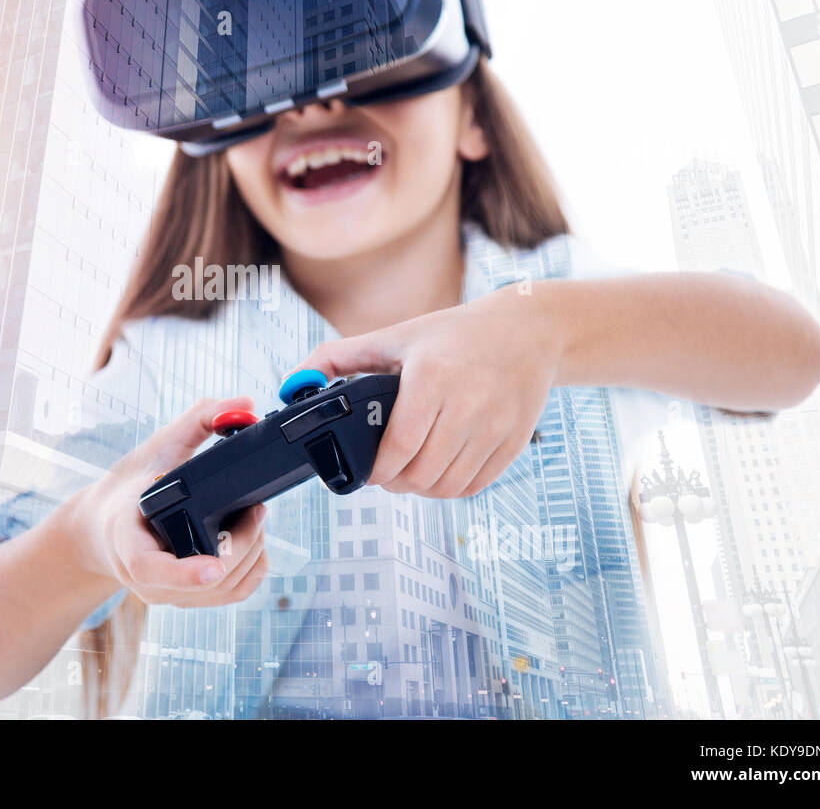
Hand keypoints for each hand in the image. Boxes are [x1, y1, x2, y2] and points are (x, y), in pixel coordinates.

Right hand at [72, 397, 270, 607]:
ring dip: (253, 552)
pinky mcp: (188, 599)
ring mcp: (168, 594)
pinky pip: (232, 594)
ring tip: (254, 517)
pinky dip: (253, 568)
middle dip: (243, 541)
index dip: (183, 574)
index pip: (149, 568)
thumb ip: (199, 419)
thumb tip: (245, 404)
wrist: (110, 524)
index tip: (213, 567)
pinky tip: (254, 541)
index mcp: (127, 540)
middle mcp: (146, 577)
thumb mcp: (158, 446)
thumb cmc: (134, 486)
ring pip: (224, 589)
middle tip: (257, 508)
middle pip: (206, 578)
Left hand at [294, 283, 560, 497]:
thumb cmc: (451, 334)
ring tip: (409, 472)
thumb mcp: (393, 336)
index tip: (366, 470)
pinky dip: (449, 488)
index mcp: (432, 377)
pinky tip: (437, 470)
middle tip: (384, 473)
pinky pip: (474, 487)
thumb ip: (336, 358)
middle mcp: (467, 404)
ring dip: (420, 489)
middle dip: (394, 482)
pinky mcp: (514, 443)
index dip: (376, 470)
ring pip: (446, 487)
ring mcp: (495, 426)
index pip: (398, 446)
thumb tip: (292, 386)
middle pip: (420, 474)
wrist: (527, 331)